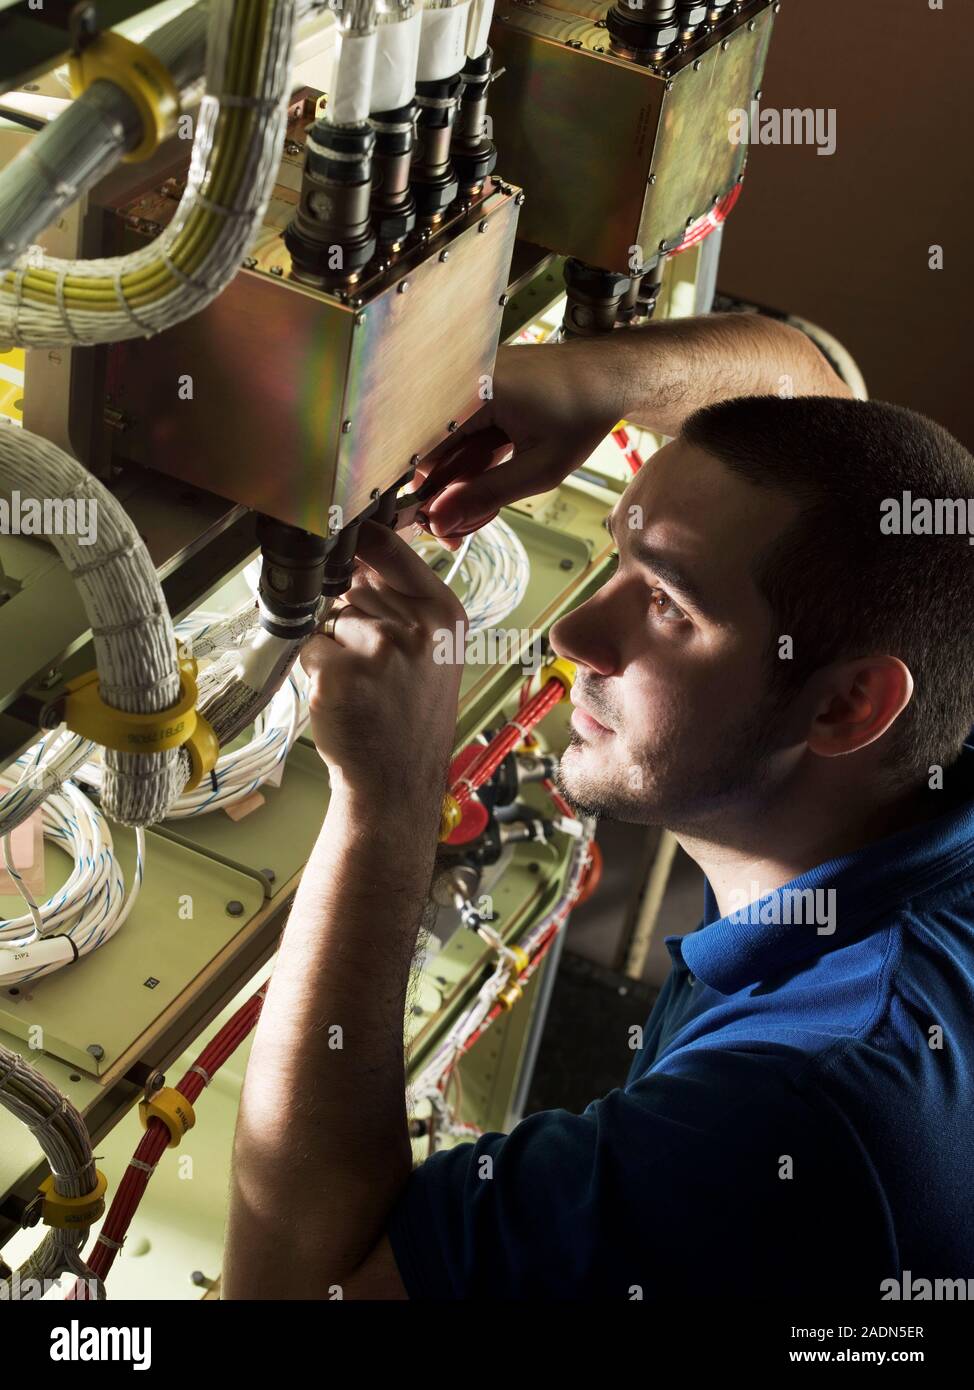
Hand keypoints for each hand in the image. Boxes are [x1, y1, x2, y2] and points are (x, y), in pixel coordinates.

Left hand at [299, 521, 466, 811]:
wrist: (397, 779)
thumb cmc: (410, 716)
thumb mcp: (432, 651)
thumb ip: (403, 601)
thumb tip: (359, 549)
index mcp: (444, 614)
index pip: (389, 548)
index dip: (361, 544)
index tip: (347, 540)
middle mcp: (416, 628)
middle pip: (353, 588)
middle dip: (351, 617)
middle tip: (374, 664)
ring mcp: (377, 651)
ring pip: (329, 618)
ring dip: (333, 646)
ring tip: (362, 684)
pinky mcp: (339, 675)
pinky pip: (309, 648)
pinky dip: (316, 670)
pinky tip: (344, 697)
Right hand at [412, 340, 620, 547]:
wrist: (608, 374)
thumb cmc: (584, 414)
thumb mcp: (541, 468)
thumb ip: (488, 494)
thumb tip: (441, 521)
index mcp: (472, 390)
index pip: (422, 450)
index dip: (426, 494)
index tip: (439, 526)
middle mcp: (460, 374)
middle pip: (426, 443)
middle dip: (439, 487)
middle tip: (456, 524)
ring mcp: (465, 373)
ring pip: (438, 435)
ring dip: (452, 470)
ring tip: (471, 500)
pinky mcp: (474, 378)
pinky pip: (453, 421)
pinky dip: (463, 450)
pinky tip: (484, 465)